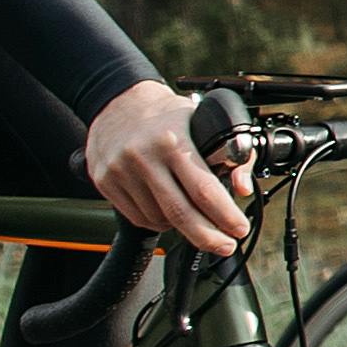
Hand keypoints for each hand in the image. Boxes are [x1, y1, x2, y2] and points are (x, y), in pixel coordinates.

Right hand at [83, 76, 258, 254]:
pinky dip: (158, 221)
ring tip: (196, 219)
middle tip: (225, 246)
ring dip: (181, 227)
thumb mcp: (203, 122)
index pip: (203, 190)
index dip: (225, 216)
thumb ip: (230, 154)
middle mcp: (144, 158)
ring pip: (158, 218)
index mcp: (173, 142)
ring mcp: (121, 172)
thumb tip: (241, 188)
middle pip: (179, 213)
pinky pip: (137, 216)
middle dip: (207, 237)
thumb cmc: (166, 114)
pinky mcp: (105, 182)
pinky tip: (168, 212)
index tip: (239, 229)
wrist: (117, 101)